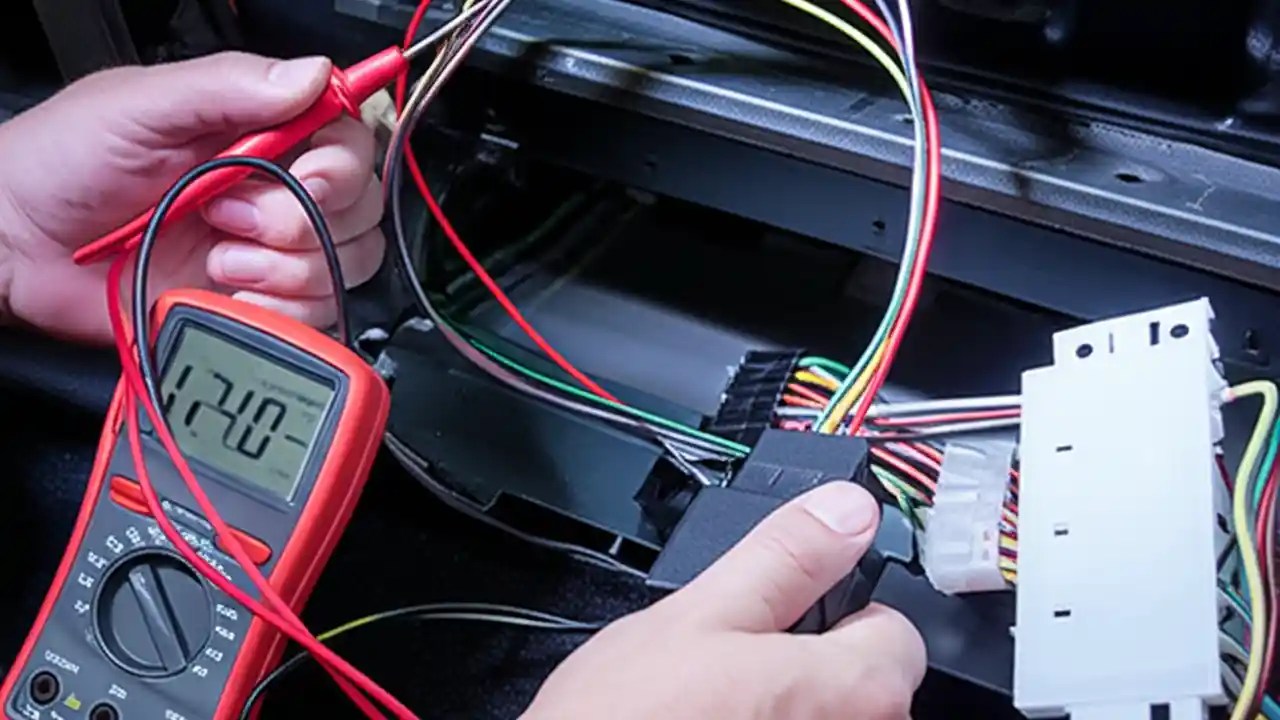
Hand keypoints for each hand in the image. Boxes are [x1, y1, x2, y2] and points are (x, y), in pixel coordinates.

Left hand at [0, 52, 385, 341]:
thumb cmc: (60, 165)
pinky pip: (311, 316)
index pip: (350, 139)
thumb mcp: (140, 107)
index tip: (308, 178)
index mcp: (258, 131)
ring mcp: (266, 251)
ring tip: (216, 258)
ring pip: (341, 266)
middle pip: (359, 210)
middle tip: (230, 214)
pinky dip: (274, 311)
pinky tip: (222, 293)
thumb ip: (228, 85)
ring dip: (282, 269)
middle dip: (301, 221)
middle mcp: (272, 190)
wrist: (15, 249)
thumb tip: (311, 74)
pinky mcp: (253, 303)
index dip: (344, 164)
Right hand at [524, 483, 925, 719]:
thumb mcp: (698, 613)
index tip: (782, 619)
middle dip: (805, 669)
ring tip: (707, 711)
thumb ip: (786, 557)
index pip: (894, 631)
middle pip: (861, 685)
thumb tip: (845, 511)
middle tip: (728, 670)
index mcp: (861, 693)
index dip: (834, 613)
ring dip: (783, 712)